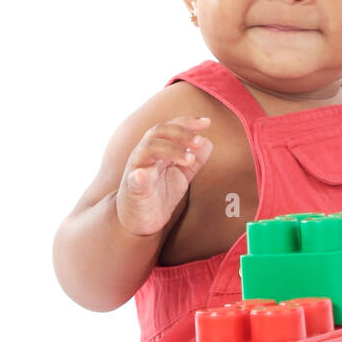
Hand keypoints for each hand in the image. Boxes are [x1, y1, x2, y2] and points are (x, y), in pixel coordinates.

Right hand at [116, 116, 213, 235]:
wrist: (140, 219)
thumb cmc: (160, 193)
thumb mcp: (181, 175)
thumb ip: (195, 159)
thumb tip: (208, 142)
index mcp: (158, 149)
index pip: (170, 127)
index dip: (187, 122)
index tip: (206, 122)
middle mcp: (145, 154)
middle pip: (158, 132)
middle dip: (181, 133)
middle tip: (199, 141)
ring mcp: (137, 170)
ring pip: (148, 148)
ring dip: (171, 149)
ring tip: (189, 159)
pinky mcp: (133, 189)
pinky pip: (134, 179)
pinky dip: (139, 176)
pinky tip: (143, 175)